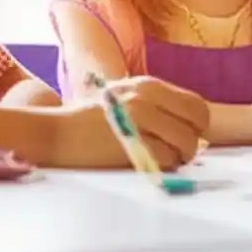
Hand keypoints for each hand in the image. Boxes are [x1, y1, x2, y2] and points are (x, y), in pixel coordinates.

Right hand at [55, 76, 208, 169]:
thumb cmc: (89, 119)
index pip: (196, 104)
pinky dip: (164, 166)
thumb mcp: (126, 97)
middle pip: (197, 122)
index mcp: (149, 85)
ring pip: (185, 142)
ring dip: (179, 157)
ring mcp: (139, 119)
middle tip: (179, 152)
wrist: (55, 132)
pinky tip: (148, 164)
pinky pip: (167, 158)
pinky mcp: (131, 142)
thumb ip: (157, 106)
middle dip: (192, 141)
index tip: (185, 135)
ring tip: (162, 159)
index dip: (197, 124)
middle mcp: (147, 97)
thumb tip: (192, 129)